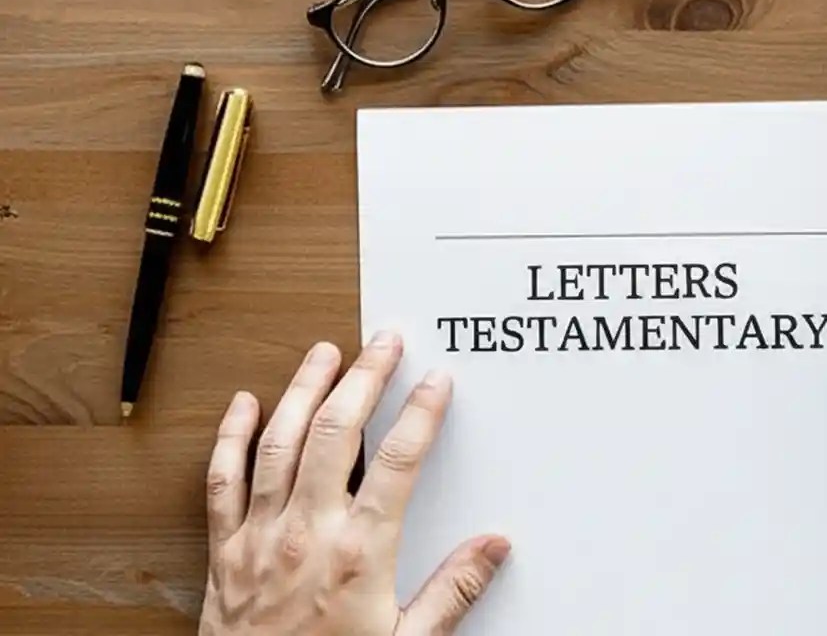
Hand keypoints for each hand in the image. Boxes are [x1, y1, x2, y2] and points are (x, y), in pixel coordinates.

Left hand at [199, 332, 510, 634]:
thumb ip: (453, 591)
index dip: (421, 413)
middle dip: (365, 378)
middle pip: (338, 433)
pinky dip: (231, 437)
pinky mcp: (225, 550)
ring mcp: (261, 536)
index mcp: (359, 553)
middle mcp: (308, 532)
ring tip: (325, 353)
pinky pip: (222, 480)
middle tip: (384, 342)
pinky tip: (245, 404)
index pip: (400, 461)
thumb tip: (496, 547)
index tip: (436, 382)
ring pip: (281, 442)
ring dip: (304, 390)